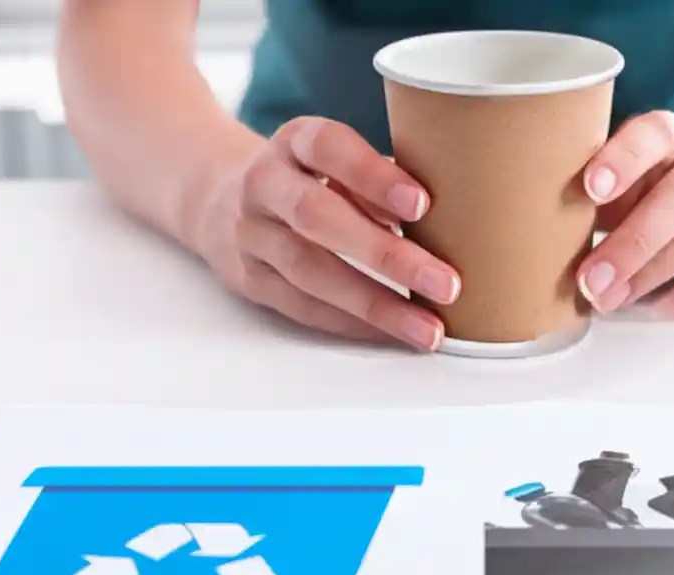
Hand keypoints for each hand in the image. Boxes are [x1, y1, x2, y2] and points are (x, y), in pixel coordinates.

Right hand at [190, 116, 459, 350]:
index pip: (327, 147)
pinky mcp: (251, 279)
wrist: (218, 200)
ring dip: (376, 305)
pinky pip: (303, 306)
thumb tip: (455, 217)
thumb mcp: (336, 158)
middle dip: (386, 255)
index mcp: (294, 142)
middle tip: (445, 283)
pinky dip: (352, 323)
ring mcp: (252, 235)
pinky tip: (392, 333)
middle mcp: (264, 184)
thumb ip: (382, 179)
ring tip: (428, 327)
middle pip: (318, 217)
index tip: (422, 204)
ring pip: (311, 272)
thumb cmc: (309, 177)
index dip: (372, 175)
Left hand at [576, 111, 673, 317]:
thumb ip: (626, 191)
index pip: (658, 132)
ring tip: (616, 297)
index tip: (589, 189)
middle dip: (633, 239)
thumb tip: (564, 232)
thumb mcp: (670, 166)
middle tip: (592, 278)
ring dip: (659, 268)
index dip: (624, 158)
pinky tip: (664, 306)